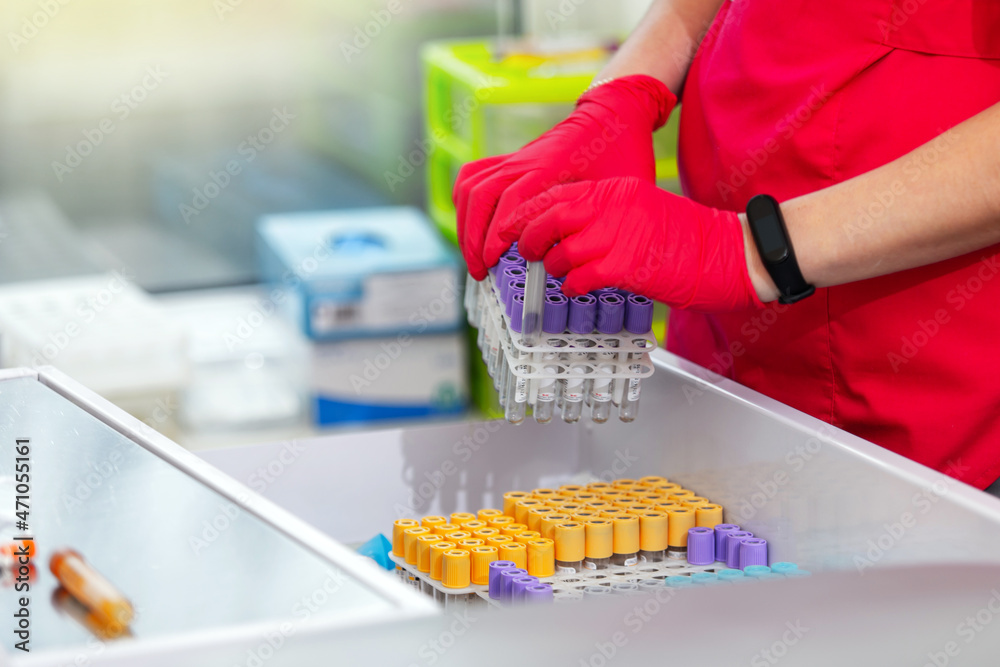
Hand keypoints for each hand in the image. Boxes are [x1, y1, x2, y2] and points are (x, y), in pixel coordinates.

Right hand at [453, 75, 676, 279]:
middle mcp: (525, 160)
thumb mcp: (618, 188)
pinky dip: (464, 201)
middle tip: (481, 270)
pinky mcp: (510, 159)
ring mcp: (514, 158)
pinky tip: (470, 225)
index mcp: (551, 166)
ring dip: (466, 223)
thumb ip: (596, 218)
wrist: (614, 115)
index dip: (495, 235)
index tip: (492, 261)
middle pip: (480, 195)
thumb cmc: (621, 153)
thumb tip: (581, 259)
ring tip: (473, 255)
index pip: (509, 200)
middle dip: (473, 237)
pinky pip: (473, 176)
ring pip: (470, 186)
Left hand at [506, 177, 764, 312]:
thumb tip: (564, 232)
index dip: (526, 215)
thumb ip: (604, 214)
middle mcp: (612, 206)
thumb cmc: (685, 238)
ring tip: (559, 274)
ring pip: (560, 251)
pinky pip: (579, 278)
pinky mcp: (625, 265)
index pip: (555, 195)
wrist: (727, 252)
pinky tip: (577, 288)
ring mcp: (617, 234)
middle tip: (527, 253)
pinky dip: (571, 286)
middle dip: (528, 239)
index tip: (514, 230)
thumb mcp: (640, 208)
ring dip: (553, 268)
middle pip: (548, 218)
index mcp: (615, 189)